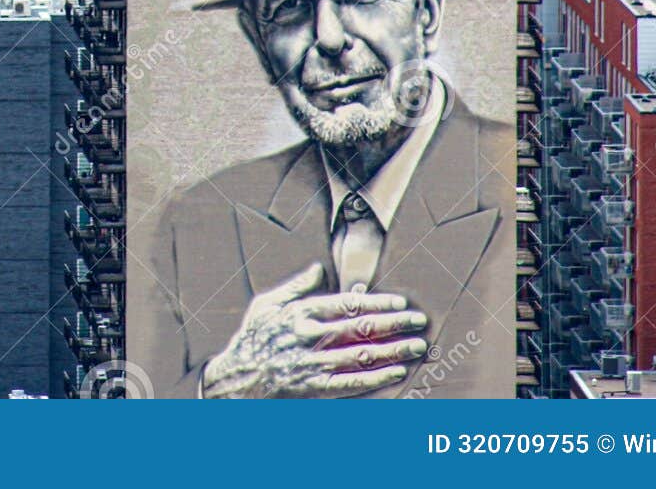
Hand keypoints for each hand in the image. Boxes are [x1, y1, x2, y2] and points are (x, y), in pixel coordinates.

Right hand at [200, 262, 427, 397]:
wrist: (236, 379)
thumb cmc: (252, 339)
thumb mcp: (267, 304)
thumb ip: (295, 286)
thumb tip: (318, 267)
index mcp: (301, 312)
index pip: (347, 304)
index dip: (377, 302)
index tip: (400, 303)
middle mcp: (310, 336)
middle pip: (362, 327)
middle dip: (395, 324)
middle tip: (419, 321)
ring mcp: (314, 364)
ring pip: (363, 354)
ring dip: (394, 349)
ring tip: (417, 346)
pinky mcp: (316, 388)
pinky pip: (354, 383)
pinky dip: (378, 378)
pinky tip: (397, 372)